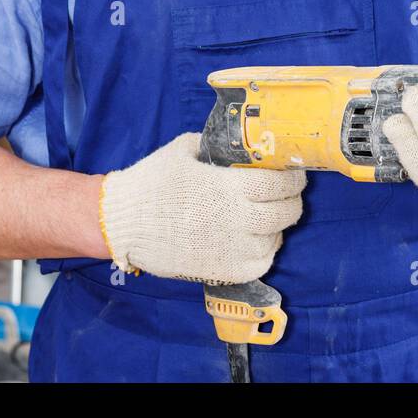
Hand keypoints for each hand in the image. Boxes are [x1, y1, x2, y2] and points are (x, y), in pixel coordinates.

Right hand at [98, 133, 305, 283]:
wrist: (122, 221)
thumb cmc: (152, 181)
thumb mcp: (185, 149)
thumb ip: (217, 147)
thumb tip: (239, 145)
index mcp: (229, 186)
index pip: (279, 183)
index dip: (293, 178)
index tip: (295, 173)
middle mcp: (236, 219)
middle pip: (285, 212)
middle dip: (292, 200)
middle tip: (288, 193)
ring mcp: (231, 249)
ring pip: (276, 239)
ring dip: (278, 226)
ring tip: (270, 215)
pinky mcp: (223, 271)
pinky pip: (261, 263)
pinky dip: (265, 250)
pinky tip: (257, 238)